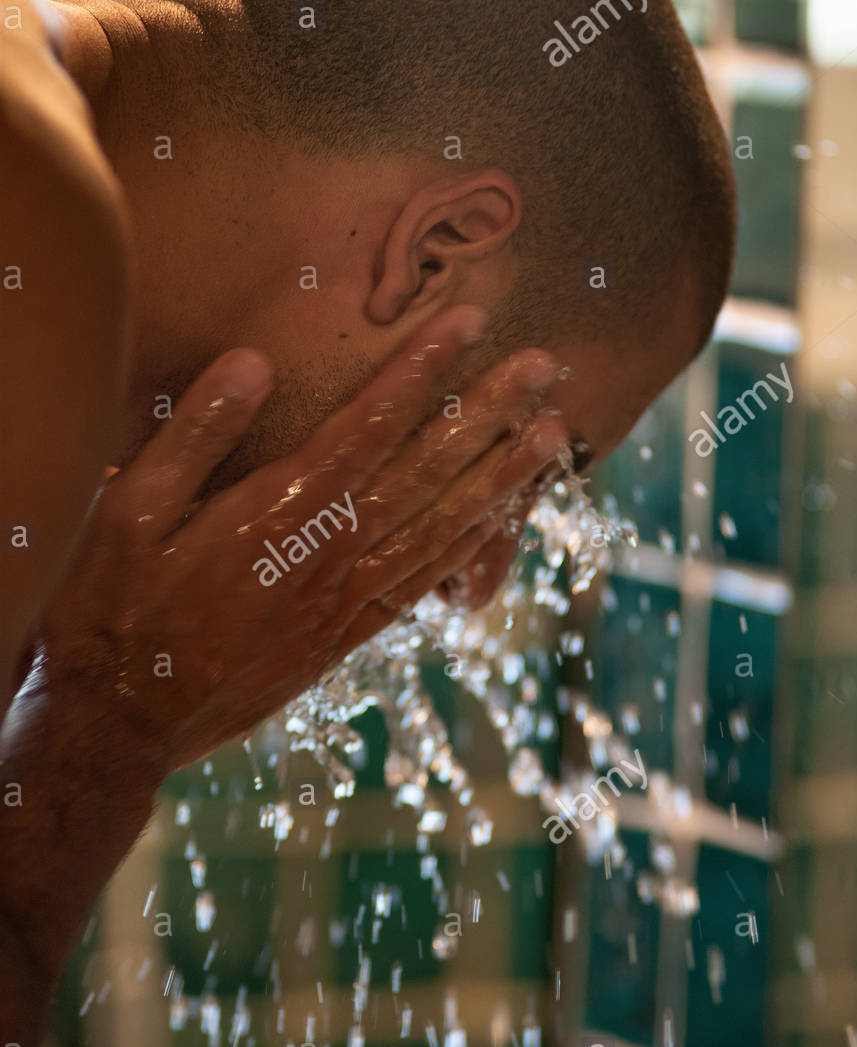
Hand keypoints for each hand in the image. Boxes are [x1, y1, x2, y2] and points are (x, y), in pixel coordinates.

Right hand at [36, 306, 567, 774]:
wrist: (122, 723)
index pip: (369, 425)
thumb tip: (253, 363)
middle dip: (489, 412)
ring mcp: (343, 602)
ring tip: (553, 436)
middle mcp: (328, 555)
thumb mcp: (126, 513)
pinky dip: (469, 554)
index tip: (472, 323)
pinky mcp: (342, 639)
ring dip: (500, 478)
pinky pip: (422, 587)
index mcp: (279, 513)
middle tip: (547, 366)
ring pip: (441, 530)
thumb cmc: (113, 609)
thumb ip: (194, 437)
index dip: (424, 370)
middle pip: (425, 472)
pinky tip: (502, 526)